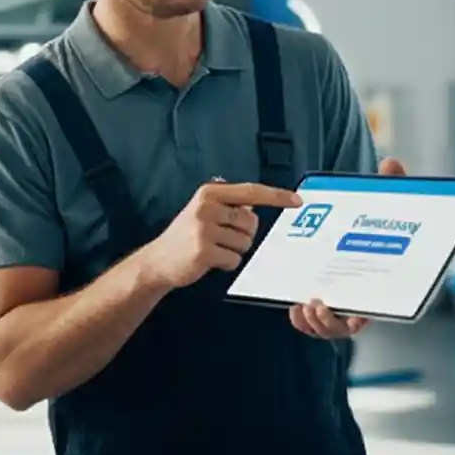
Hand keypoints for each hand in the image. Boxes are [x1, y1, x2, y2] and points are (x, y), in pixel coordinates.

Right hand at [140, 182, 302, 288]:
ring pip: (245, 243)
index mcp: (209, 193)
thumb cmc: (185, 236)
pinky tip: (210, 261)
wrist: (158, 260)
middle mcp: (207, 207)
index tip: (297, 200)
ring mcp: (205, 229)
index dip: (276, 196)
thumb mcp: (203, 211)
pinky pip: (234, 259)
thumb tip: (254, 205)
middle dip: (243, 235)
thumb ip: (228, 206)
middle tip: (222, 239)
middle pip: (251, 222)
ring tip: (213, 249)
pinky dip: (226, 264)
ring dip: (233, 250)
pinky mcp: (204, 251)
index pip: (251, 191)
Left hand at [288, 157, 405, 339]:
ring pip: (326, 328)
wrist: (362, 224)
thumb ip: (391, 184)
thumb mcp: (386, 201)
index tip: (353, 315)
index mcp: (378, 284)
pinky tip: (294, 305)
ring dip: (314, 324)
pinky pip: (311, 321)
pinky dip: (302, 320)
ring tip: (302, 305)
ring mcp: (338, 301)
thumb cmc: (378, 218)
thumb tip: (392, 164)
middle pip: (345, 328)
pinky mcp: (320, 298)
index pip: (375, 310)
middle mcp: (359, 298)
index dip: (361, 318)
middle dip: (329, 324)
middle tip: (316, 304)